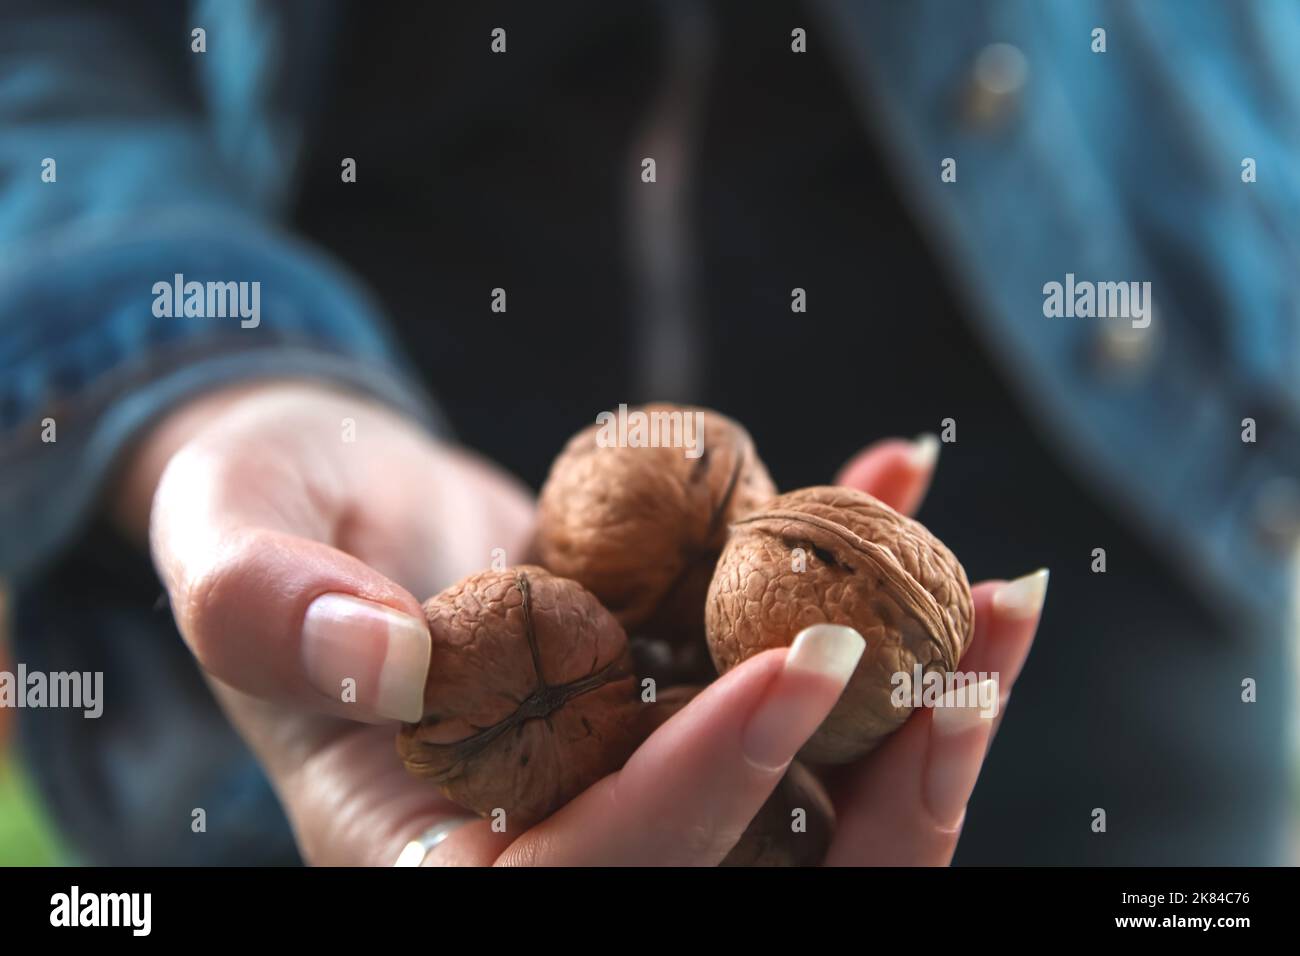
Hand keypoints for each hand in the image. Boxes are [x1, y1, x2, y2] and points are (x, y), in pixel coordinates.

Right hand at [127, 385, 1039, 865]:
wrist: (321, 495)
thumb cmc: (254, 517)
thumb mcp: (226, 538)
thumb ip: (260, 601)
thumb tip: (380, 656)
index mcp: (432, 851)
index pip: (588, 869)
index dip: (697, 790)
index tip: (798, 661)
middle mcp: (549, 831)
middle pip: (738, 868)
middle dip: (871, 794)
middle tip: (972, 672)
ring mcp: (624, 769)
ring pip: (797, 793)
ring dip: (912, 701)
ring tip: (1001, 594)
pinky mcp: (670, 696)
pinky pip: (781, 673)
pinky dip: (850, 586)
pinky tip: (900, 484)